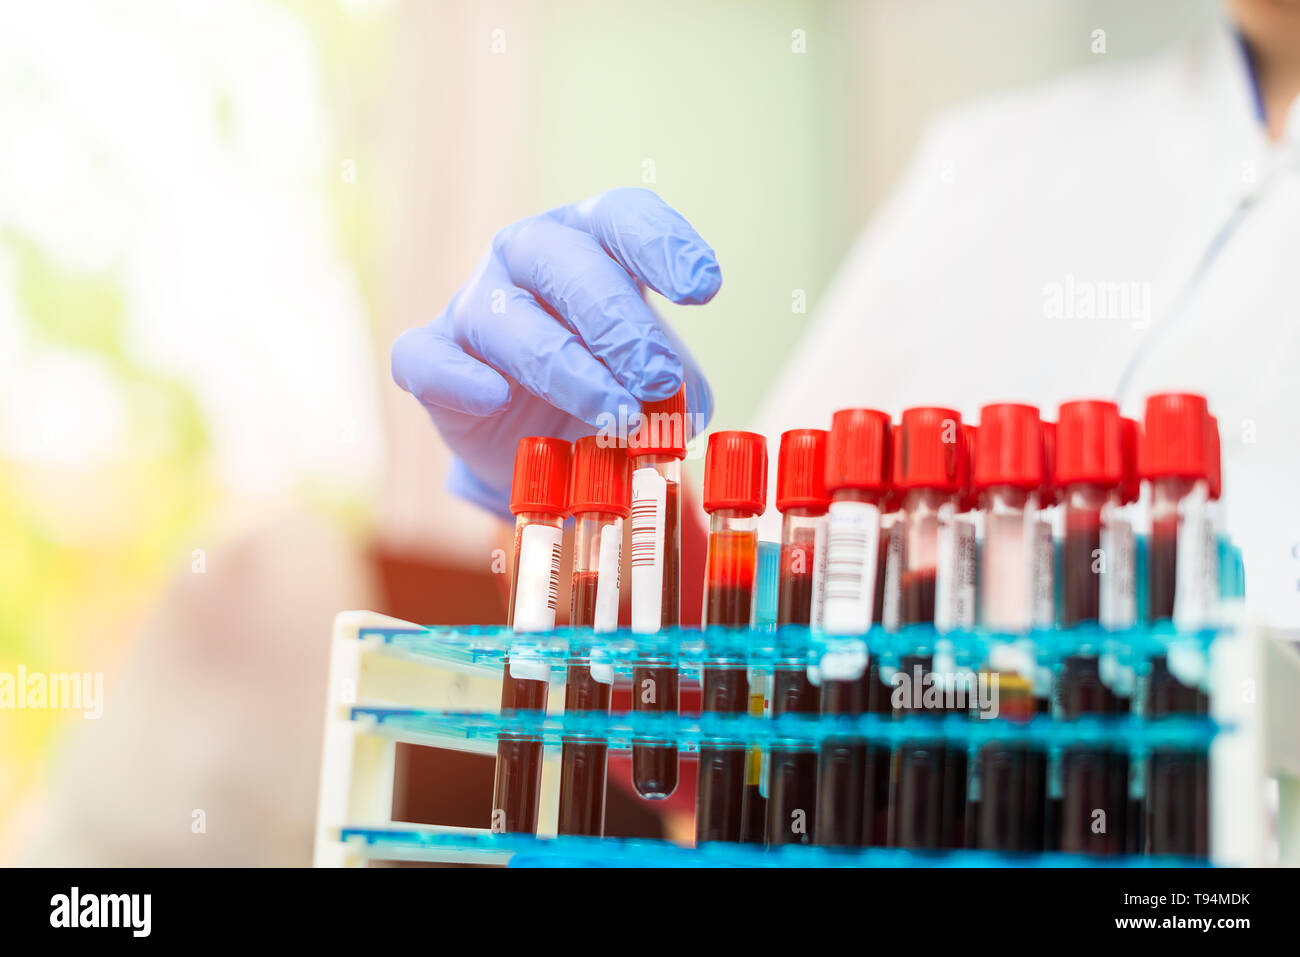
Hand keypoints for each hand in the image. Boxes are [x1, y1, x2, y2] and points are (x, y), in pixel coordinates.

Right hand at [391, 188, 717, 517]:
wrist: (540, 438)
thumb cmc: (608, 383)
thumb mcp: (655, 382)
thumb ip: (676, 389)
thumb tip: (683, 409)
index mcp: (591, 239)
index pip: (622, 216)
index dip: (661, 244)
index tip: (703, 288)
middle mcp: (528, 256)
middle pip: (564, 261)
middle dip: (617, 320)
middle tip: (658, 377)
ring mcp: (475, 302)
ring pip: (506, 316)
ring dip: (564, 365)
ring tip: (614, 413)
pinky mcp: (435, 356)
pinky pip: (429, 358)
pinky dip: (458, 377)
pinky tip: (493, 397)